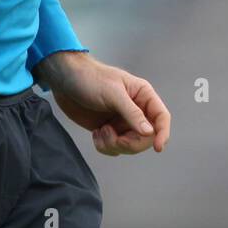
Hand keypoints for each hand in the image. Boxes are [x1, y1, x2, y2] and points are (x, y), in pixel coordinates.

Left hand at [40, 51, 169, 155]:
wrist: (64, 79)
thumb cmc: (90, 78)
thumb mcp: (113, 93)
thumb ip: (132, 113)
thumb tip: (150, 132)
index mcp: (142, 96)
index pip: (161, 117)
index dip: (163, 133)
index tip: (158, 148)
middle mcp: (136, 110)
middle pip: (146, 138)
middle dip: (130, 143)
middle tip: (112, 137)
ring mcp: (122, 121)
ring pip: (129, 146)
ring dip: (114, 145)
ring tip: (100, 131)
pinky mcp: (108, 130)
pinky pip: (114, 148)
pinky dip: (105, 147)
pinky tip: (95, 134)